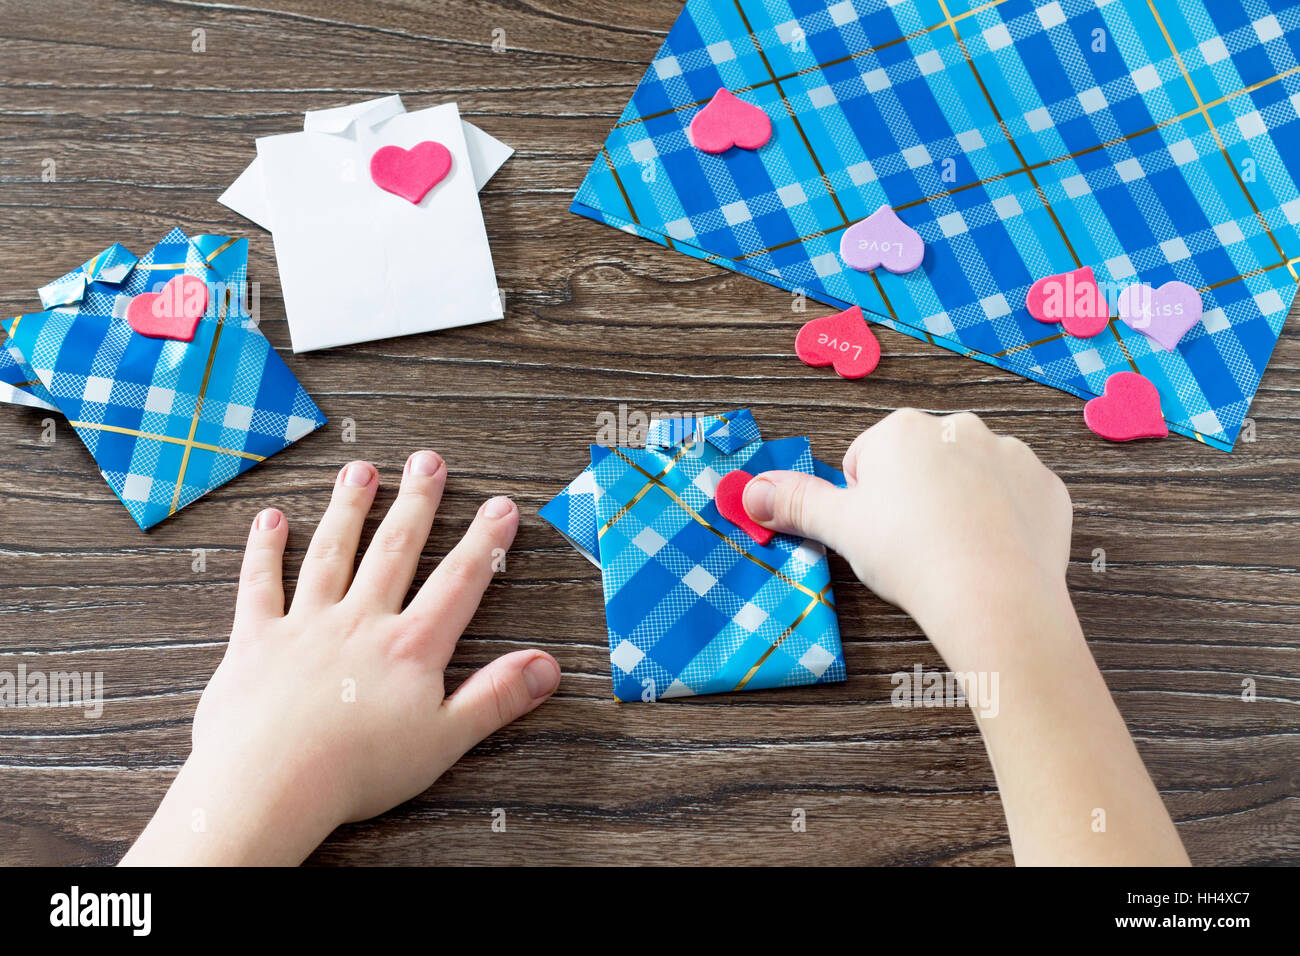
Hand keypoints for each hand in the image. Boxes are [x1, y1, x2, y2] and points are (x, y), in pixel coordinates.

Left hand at [122, 451, 560, 865]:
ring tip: (361, 471)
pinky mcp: (255, 640)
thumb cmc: (357, 771)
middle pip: (394, 551)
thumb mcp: (444, 741)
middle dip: (416, 503)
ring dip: (348, 509)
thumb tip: (547, 667)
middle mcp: (360, 622)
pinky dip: (264, 550)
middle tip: (428, 461)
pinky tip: (270, 519)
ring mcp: (305, 625)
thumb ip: (495, 698)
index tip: (501, 506)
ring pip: (331, 554)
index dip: (484, 543)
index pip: (458, 583)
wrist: (269, 785)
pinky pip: (260, 585)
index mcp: (409, 648)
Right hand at [742, 409, 1072, 670]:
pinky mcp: (1046, 488)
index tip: (877, 536)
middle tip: (911, 549)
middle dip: (912, 499)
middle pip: (919, 464)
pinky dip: (1004, 522)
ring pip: (969, 480)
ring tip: (953, 555)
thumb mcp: (841, 529)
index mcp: (902, 431)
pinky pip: (1016, 500)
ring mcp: (1010, 455)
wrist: (995, 597)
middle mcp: (959, 428)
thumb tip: (748, 490)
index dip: (865, 504)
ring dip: (959, 507)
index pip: (867, 460)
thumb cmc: (911, 557)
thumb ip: (795, 502)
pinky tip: (991, 555)